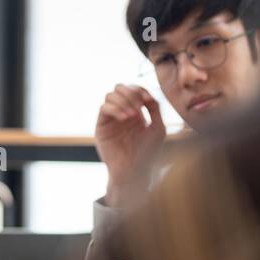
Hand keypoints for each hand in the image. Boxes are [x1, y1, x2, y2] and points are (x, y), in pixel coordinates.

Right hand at [94, 84, 165, 207]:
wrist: (134, 171)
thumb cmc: (148, 153)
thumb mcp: (158, 128)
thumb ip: (155, 108)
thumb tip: (147, 93)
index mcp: (136, 112)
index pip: (134, 90)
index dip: (140, 90)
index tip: (148, 100)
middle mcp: (121, 113)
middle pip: (119, 88)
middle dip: (130, 92)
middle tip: (139, 106)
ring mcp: (110, 119)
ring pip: (110, 95)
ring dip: (123, 100)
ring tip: (133, 115)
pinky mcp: (101, 126)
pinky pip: (103, 108)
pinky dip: (116, 109)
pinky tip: (126, 118)